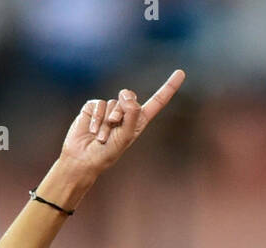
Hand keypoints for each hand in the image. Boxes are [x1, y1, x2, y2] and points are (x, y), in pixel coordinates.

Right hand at [60, 69, 185, 178]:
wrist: (84, 158)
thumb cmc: (107, 152)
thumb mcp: (126, 136)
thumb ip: (132, 114)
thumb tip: (126, 95)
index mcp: (139, 121)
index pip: (157, 101)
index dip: (168, 87)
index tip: (181, 73)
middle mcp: (126, 113)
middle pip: (130, 96)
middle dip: (122, 110)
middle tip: (114, 126)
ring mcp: (109, 109)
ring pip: (113, 103)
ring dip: (107, 122)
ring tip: (102, 136)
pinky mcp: (94, 107)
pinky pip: (99, 104)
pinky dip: (96, 119)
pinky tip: (92, 131)